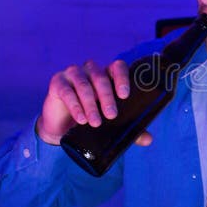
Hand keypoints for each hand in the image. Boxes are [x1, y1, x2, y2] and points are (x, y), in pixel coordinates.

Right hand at [35, 59, 152, 146]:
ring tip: (95, 123)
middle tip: (111, 115)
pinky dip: (75, 105)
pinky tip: (80, 118)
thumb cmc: (91, 119)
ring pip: (84, 84)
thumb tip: (148, 140)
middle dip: (107, 97)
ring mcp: (73, 74)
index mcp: (107, 75)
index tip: (124, 95)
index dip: (122, 78)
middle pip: (101, 77)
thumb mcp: (110, 125)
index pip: (117, 67)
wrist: (62, 128)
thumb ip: (129, 129)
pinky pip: (67, 91)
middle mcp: (91, 70)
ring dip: (90, 104)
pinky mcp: (58, 82)